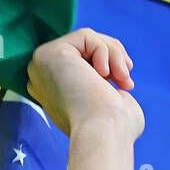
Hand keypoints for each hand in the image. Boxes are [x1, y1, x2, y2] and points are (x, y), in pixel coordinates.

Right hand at [27, 27, 144, 139]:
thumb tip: (106, 70)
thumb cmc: (114, 127)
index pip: (82, 63)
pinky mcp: (48, 54)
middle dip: (113, 57)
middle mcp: (43, 79)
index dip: (108, 66)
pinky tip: (106, 73)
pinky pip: (85, 36)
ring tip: (123, 78)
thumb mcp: (110, 100)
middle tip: (127, 79)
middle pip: (84, 49)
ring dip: (114, 55)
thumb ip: (102, 83)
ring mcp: (42, 66)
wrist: (105, 133)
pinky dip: (105, 50)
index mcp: (56, 94)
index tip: (125, 84)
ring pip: (87, 40)